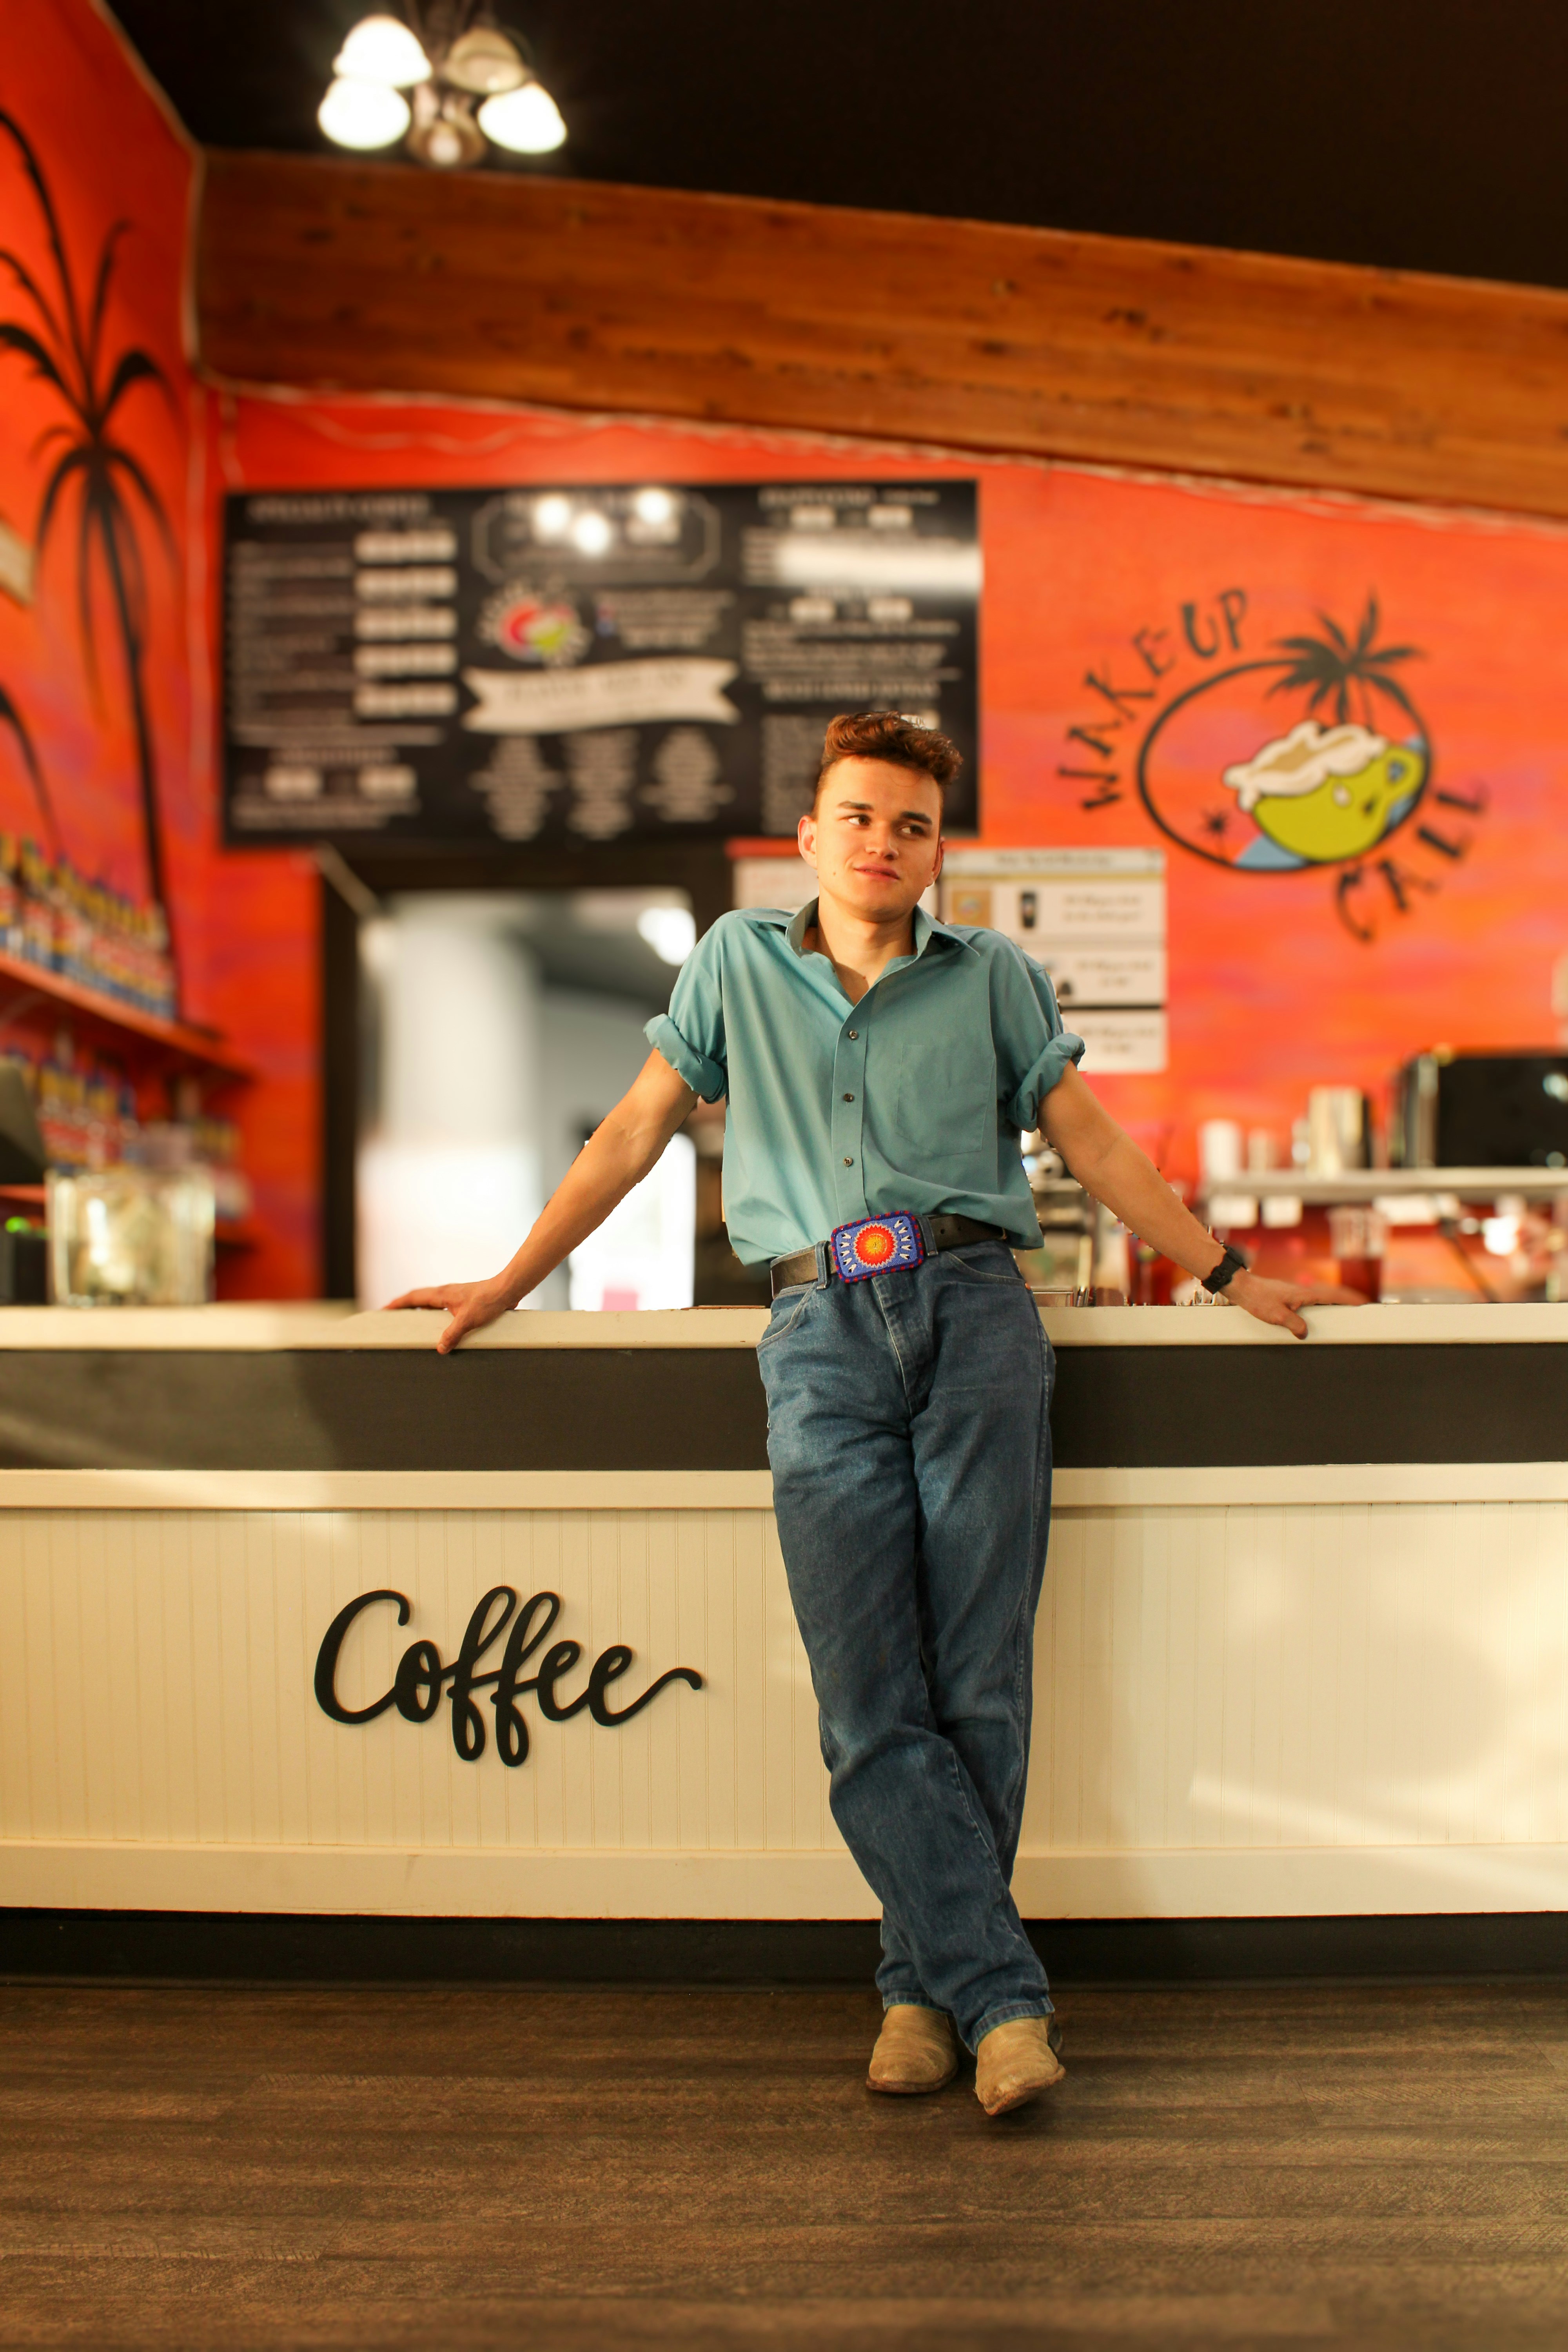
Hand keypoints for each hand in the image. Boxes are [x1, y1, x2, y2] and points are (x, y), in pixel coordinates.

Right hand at [384, 1278, 517, 1354]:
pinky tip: (436, 1322)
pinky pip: (441, 1307)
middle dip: (404, 1305)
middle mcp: (445, 1293)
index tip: (384, 1308)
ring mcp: (454, 1296)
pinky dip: (433, 1312)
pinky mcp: (463, 1301)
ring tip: (409, 1318)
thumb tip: (440, 1348)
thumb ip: (452, 1334)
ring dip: (418, 1308)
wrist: (507, 1290)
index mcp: (442, 1295)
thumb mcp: (468, 1320)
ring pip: (430, 1302)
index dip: (398, 1303)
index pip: (414, 1298)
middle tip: (391, 1313)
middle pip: (418, 1298)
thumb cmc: (488, 1301)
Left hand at [1227, 1266, 1366, 1338]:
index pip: (1333, 1296)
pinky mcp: (1288, 1296)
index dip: (1349, 1299)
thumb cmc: (1258, 1298)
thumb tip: (1305, 1333)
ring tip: (1343, 1310)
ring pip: (1320, 1298)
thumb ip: (1295, 1325)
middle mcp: (1302, 1291)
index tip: (1362, 1303)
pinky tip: (1318, 1311)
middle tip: (1359, 1305)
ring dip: (1333, 1302)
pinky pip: (1309, 1301)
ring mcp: (1296, 1293)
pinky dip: (1319, 1305)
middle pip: (1330, 1295)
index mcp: (1304, 1294)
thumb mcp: (1277, 1316)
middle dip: (1346, 1300)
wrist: (1243, 1288)